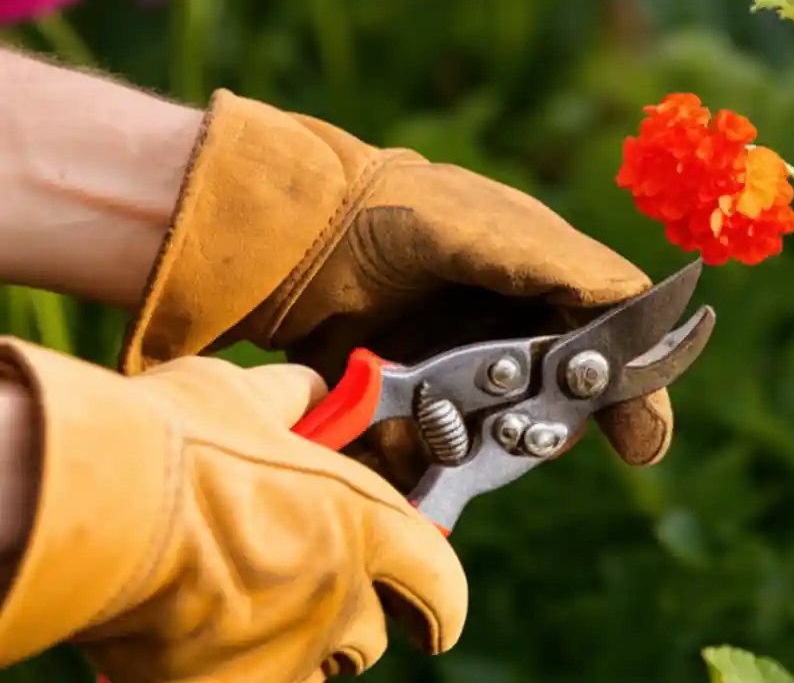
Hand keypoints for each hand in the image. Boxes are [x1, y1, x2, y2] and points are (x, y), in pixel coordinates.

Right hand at [0, 339, 464, 681]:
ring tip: (243, 621)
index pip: (439, 583)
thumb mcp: (245, 397)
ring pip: (311, 673)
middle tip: (302, 594)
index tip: (434, 620)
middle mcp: (340, 597)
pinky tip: (194, 647)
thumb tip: (317, 390)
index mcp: (365, 524)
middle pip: (368, 637)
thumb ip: (295, 401)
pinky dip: (228, 674)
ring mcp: (286, 654)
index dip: (440, 603)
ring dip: (293, 654)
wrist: (101, 508)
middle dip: (346, 621)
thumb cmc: (175, 442)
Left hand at [121, 90, 673, 492]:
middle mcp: (505, 339)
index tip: (643, 443)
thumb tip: (646, 301)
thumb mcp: (494, 231)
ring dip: (467, 447)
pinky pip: (425, 456)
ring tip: (426, 425)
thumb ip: (569, 266)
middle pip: (549, 411)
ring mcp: (452, 376)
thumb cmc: (403, 216)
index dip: (628, 397)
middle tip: (512, 431)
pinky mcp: (401, 407)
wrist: (298, 235)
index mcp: (542, 292)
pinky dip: (412, 460)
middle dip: (534, 429)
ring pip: (488, 441)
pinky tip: (388, 439)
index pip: (603, 355)